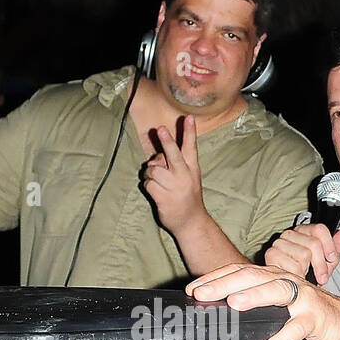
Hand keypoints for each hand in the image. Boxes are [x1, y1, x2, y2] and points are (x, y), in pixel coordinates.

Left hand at [141, 116, 203, 232]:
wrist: (191, 222)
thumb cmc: (187, 195)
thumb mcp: (188, 177)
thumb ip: (174, 164)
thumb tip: (156, 158)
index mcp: (192, 168)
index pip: (191, 147)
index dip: (190, 132)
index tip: (189, 117)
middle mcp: (183, 176)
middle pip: (173, 155)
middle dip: (166, 142)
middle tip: (161, 129)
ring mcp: (173, 187)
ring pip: (153, 170)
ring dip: (150, 174)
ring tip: (157, 182)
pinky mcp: (163, 197)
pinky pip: (147, 184)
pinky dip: (148, 186)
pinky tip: (156, 193)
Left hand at [185, 262, 339, 339]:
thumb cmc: (308, 314)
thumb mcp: (279, 305)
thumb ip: (256, 303)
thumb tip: (221, 311)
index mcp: (274, 277)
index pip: (240, 271)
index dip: (216, 277)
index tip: (193, 289)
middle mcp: (286, 282)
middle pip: (253, 277)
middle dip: (225, 284)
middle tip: (202, 293)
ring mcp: (301, 299)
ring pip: (276, 293)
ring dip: (253, 297)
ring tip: (233, 305)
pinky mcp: (314, 319)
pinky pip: (295, 329)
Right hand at [264, 224, 339, 283]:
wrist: (289, 290)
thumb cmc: (307, 274)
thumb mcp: (326, 261)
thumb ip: (336, 247)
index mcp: (303, 231)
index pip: (319, 229)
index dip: (329, 246)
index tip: (331, 259)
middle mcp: (290, 234)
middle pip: (314, 244)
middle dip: (321, 264)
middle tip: (322, 276)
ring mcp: (279, 243)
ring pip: (304, 254)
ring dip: (308, 271)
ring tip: (306, 276)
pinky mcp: (271, 254)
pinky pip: (293, 265)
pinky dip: (297, 275)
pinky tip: (296, 278)